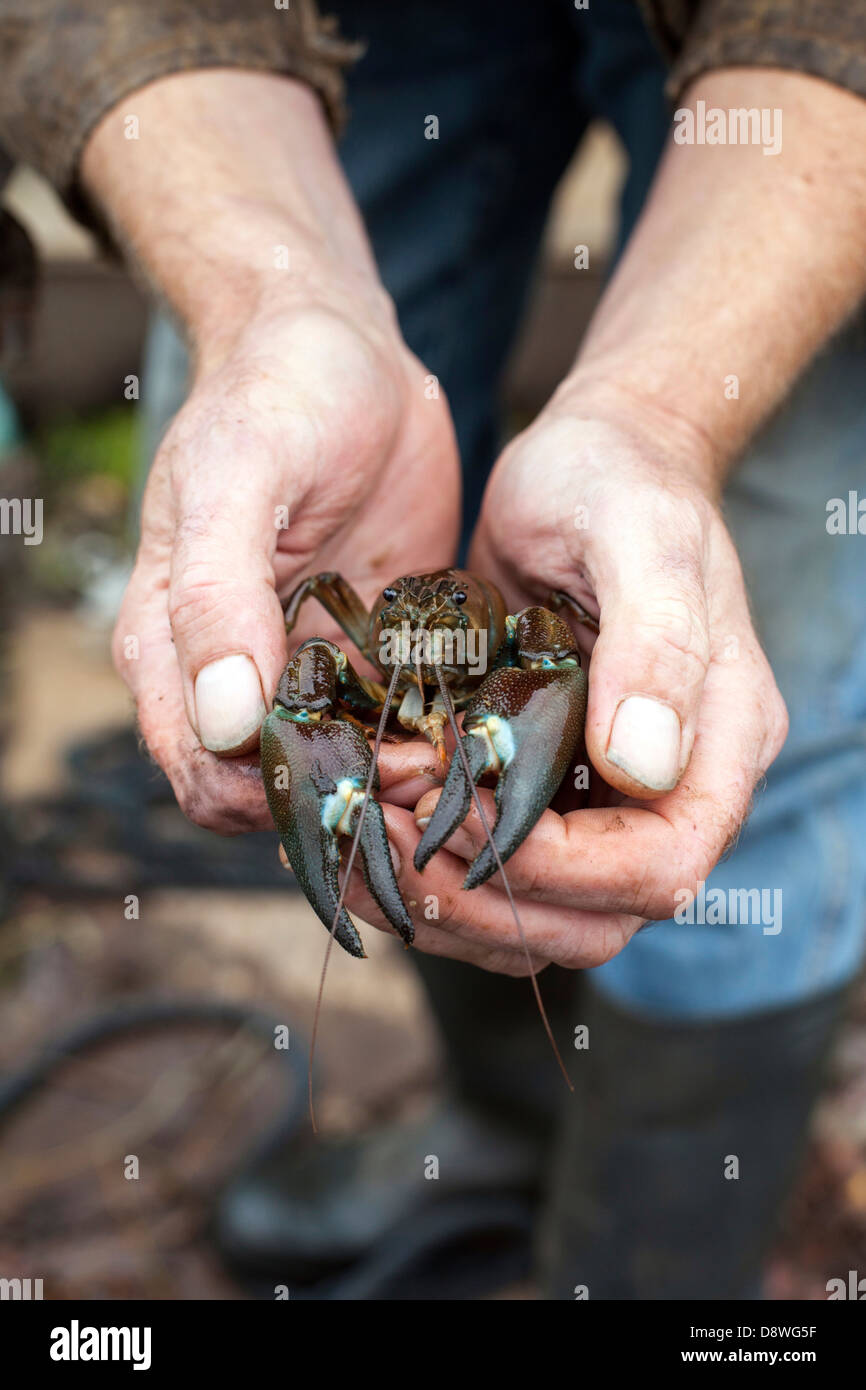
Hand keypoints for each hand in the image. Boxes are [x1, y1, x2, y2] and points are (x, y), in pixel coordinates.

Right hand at [114, 297, 458, 832]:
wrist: (346, 348)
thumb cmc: (273, 394)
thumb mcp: (237, 476)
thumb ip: (218, 596)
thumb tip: (223, 721)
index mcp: (173, 646)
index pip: (206, 775)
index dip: (280, 793)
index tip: (363, 763)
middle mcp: (233, 674)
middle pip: (276, 795)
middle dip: (349, 798)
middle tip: (425, 762)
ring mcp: (305, 669)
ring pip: (342, 774)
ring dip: (397, 778)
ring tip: (457, 742)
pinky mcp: (370, 653)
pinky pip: (394, 726)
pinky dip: (430, 736)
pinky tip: (473, 714)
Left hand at [342, 386, 787, 973]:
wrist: (588, 461)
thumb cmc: (620, 482)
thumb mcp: (641, 537)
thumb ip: (657, 643)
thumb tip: (644, 764)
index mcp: (719, 741)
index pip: (662, 864)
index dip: (564, 869)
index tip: (463, 810)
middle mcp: (670, 785)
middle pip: (597, 917)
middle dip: (490, 904)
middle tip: (391, 845)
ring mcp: (604, 794)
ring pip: (539, 914)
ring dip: (449, 903)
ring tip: (364, 842)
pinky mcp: (542, 784)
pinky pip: (496, 866)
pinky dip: (433, 867)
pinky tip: (368, 824)